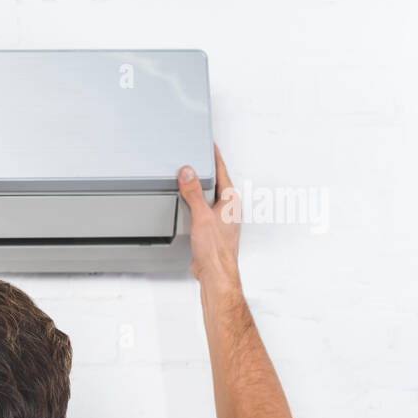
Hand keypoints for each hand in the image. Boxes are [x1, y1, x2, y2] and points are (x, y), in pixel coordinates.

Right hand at [177, 145, 241, 290]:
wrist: (216, 273)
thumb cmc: (216, 250)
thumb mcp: (201, 216)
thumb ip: (193, 193)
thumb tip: (188, 172)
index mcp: (230, 201)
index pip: (221, 172)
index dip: (214, 157)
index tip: (209, 145)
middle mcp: (228, 209)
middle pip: (216, 183)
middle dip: (206, 170)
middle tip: (197, 158)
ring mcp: (221, 219)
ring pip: (209, 197)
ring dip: (200, 188)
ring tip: (190, 178)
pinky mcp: (213, 230)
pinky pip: (203, 209)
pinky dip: (195, 203)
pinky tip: (188, 206)